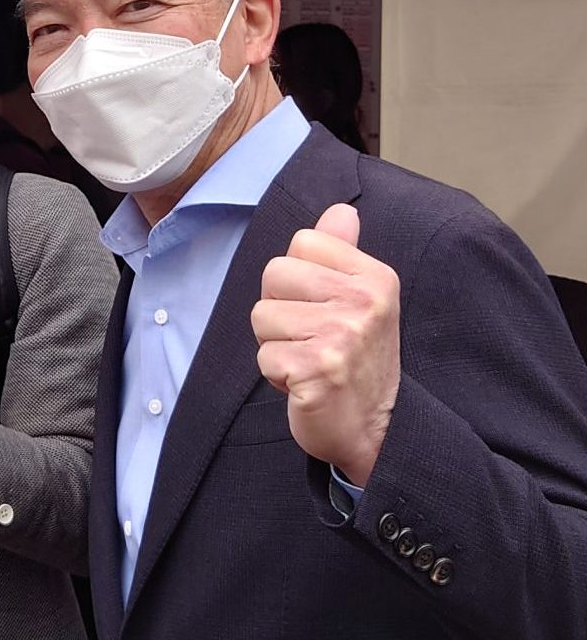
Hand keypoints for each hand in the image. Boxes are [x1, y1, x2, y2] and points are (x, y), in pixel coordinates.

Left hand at [252, 202, 400, 487]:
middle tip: (313, 338)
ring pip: (263, 315)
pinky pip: (264, 355)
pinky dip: (277, 375)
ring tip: (310, 361)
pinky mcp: (317, 369)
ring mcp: (341, 336)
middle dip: (281, 310)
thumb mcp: (362, 300)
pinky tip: (305, 384)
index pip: (302, 241)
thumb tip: (339, 210)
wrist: (376, 429)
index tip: (321, 307)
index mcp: (375, 277)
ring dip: (277, 345)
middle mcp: (363, 302)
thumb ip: (343, 252)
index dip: (298, 277)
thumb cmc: (359, 361)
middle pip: (275, 274)